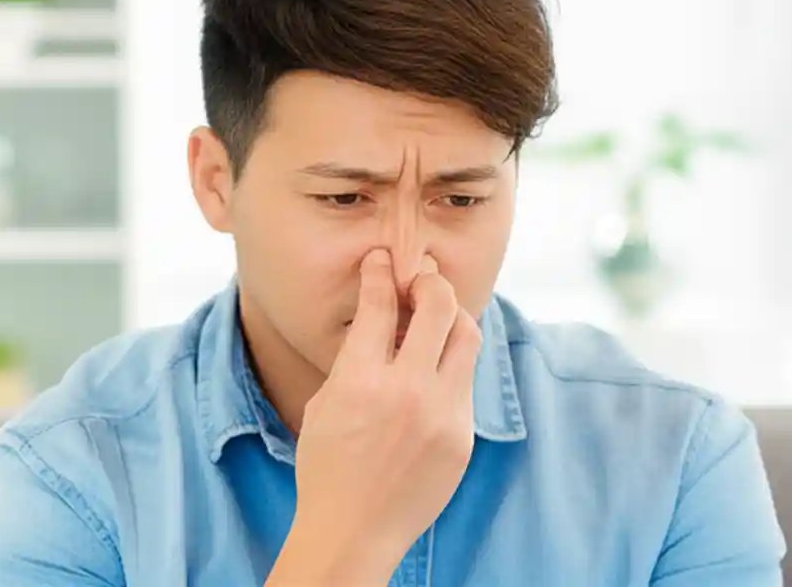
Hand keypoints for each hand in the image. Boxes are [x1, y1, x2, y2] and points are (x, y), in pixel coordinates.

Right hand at [266, 249, 481, 585]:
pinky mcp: (462, 434)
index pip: (381, 303)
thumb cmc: (328, 467)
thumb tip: (382, 315)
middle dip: (430, 280)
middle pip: (439, 306)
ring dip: (452, 316)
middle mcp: (406, 391)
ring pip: (467, 336)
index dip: (382, 271)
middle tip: (422, 277)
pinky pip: (465, 381)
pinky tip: (436, 365)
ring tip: (437, 315)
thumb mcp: (325, 403)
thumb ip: (356, 358)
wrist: (354, 531)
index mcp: (361, 380)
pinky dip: (451, 363)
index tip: (383, 258)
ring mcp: (441, 414)